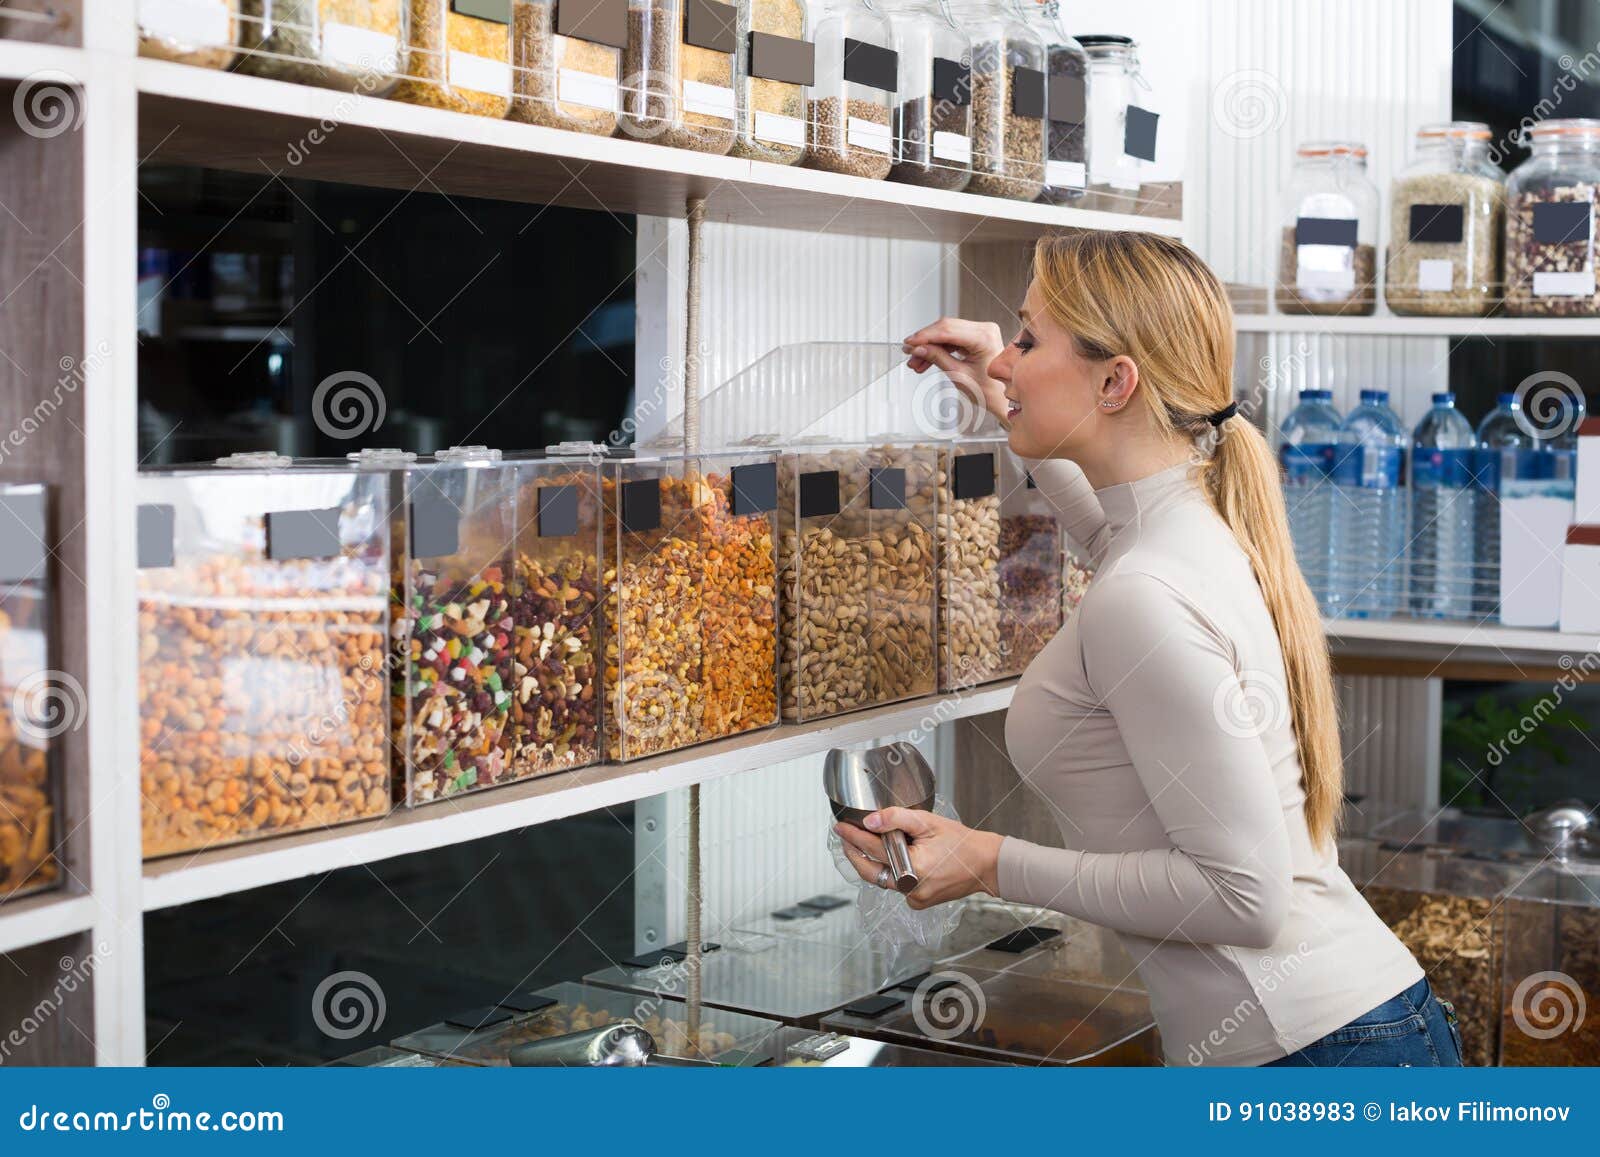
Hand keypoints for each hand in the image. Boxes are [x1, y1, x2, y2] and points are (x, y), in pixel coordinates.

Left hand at [835, 808, 1005, 909]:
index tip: (840, 827)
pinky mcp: (918, 902)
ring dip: (873, 863)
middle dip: (854, 854)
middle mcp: (910, 888)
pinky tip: (896, 859)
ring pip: (883, 880)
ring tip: (866, 843)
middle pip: (870, 872)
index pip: (872, 849)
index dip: (853, 836)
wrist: (985, 864)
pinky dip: (892, 873)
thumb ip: (896, 819)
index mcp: (912, 867)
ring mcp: (914, 898)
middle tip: (844, 838)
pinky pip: (897, 887)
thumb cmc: (961, 842)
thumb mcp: (928, 822)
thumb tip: (870, 822)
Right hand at [901, 318, 1009, 428]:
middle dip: (925, 341)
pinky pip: (952, 339)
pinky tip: (926, 359)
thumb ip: (937, 358)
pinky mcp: (976, 337)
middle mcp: (984, 329)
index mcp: (984, 336)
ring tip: (916, 362)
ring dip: (930, 346)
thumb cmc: (990, 391)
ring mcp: (981, 332)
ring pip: (946, 333)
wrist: (1003, 399)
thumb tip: (919, 349)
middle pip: (946, 328)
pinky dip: (939, 349)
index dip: (925, 336)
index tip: (909, 343)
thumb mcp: (959, 375)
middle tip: (909, 352)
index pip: (947, 330)